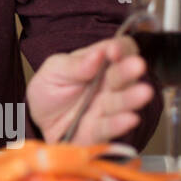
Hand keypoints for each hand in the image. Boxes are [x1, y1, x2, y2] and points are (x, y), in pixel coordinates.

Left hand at [27, 35, 153, 143]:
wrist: (38, 121)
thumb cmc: (50, 91)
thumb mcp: (54, 70)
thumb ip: (75, 64)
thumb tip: (97, 53)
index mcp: (100, 64)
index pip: (119, 51)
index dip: (121, 48)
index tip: (114, 50)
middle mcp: (109, 86)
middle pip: (124, 76)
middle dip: (129, 71)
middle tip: (137, 66)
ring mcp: (106, 109)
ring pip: (122, 102)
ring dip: (132, 97)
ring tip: (142, 93)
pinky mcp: (100, 132)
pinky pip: (110, 128)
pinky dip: (120, 124)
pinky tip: (129, 119)